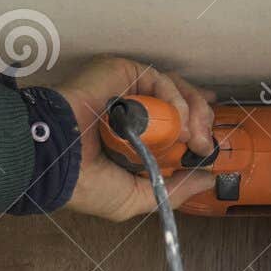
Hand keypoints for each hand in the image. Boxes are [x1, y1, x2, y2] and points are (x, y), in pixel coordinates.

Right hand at [57, 56, 216, 221]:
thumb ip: (175, 191)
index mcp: (135, 139)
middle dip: (201, 123)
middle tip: (204, 144)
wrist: (60, 161)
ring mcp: (129, 91)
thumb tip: (209, 180)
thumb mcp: (139, 198)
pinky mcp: (124, 72)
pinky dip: (176, 100)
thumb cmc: (89, 185)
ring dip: (194, 111)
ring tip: (195, 135)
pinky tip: (178, 122)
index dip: (198, 126)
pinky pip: (160, 79)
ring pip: (175, 89)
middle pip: (182, 104)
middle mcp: (134, 112)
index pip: (176, 125)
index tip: (210, 139)